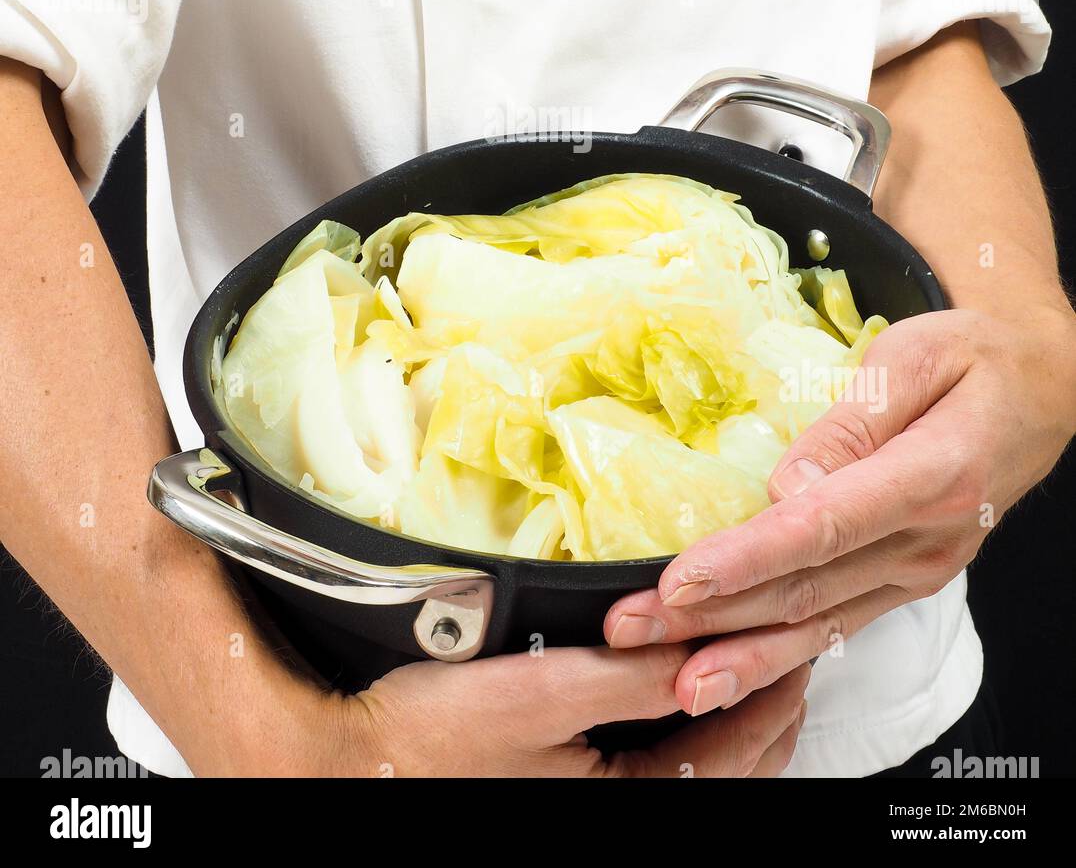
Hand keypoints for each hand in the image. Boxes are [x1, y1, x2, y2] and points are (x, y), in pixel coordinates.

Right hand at [259, 646, 809, 777]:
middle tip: (796, 643)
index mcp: (632, 802)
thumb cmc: (438, 736)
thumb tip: (702, 650)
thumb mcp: (541, 694)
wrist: (358, 765)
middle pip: (734, 765)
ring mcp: (605, 802)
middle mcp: (627, 810)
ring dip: (737, 715)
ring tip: (755, 661)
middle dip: (771, 702)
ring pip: (704, 768)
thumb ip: (632, 678)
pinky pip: (662, 764)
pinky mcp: (581, 788)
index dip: (775, 680)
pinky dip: (692, 727)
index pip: (740, 743)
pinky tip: (687, 691)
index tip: (800, 630)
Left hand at [603, 307, 1075, 716]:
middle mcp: (926, 541)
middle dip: (712, 615)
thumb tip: (787, 483)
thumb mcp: (916, 357)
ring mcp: (919, 570)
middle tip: (632, 627)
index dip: (747, 559)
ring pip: (817, 623)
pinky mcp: (905, 580)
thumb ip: (853, 421)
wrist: (1041, 390)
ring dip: (738, 654)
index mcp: (932, 476)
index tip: (680, 580)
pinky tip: (732, 677)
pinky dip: (781, 659)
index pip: (823, 528)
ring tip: (671, 678)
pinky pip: (837, 626)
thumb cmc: (975, 359)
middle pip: (805, 588)